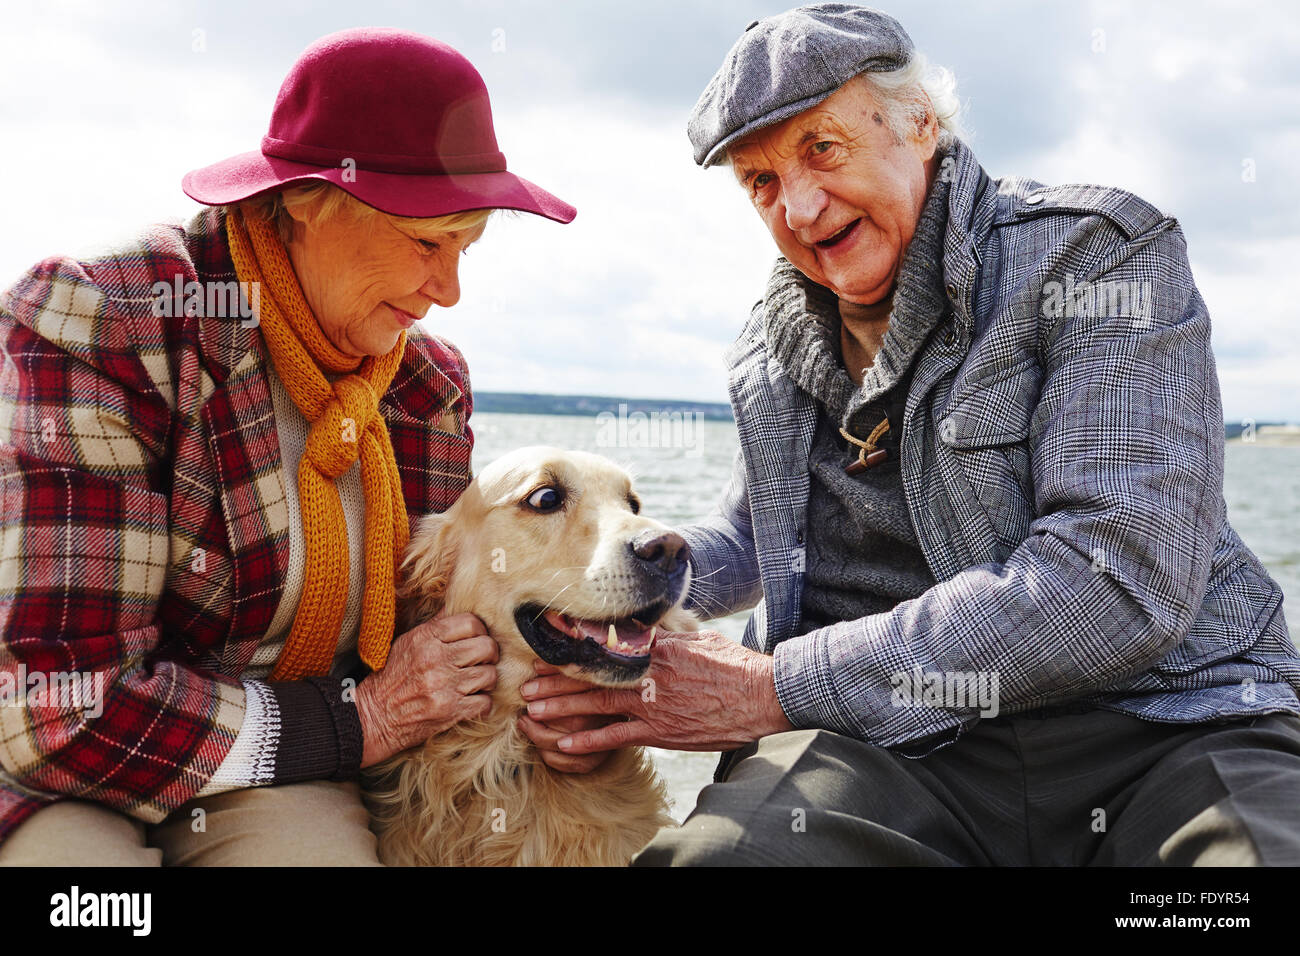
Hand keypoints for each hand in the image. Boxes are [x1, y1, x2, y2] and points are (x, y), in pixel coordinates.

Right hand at [356, 611, 498, 766]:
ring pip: (490, 675)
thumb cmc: (391, 677)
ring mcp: (444, 686)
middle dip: (489, 655)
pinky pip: (485, 702)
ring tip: (476, 683)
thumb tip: (457, 599)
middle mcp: (436, 659)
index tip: (476, 640)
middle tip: (481, 662)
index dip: (480, 631)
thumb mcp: (408, 641)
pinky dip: (482, 704)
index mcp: (426, 638)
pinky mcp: (450, 711)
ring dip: (487, 681)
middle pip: (486, 647)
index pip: (472, 623)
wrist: (374, 716)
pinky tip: (472, 702)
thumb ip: (436, 624)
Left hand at [519, 629, 793, 754]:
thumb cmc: (736, 666)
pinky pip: (616, 736)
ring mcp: (652, 703)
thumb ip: (670, 639)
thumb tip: (649, 632)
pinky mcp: (660, 730)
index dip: (575, 651)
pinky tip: (563, 745)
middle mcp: (648, 672)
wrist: (761, 694)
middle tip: (527, 684)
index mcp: (657, 648)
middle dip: (556, 681)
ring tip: (532, 711)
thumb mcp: (700, 640)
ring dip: (561, 708)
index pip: (607, 646)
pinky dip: (588, 741)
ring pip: (595, 704)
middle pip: (591, 675)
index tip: (551, 651)